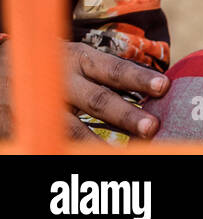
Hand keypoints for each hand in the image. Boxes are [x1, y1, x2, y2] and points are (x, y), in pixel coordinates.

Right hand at [0, 40, 169, 140]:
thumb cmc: (53, 66)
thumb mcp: (78, 60)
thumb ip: (107, 75)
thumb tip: (154, 90)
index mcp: (79, 59)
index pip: (113, 69)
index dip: (138, 78)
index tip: (164, 86)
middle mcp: (61, 80)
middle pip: (97, 100)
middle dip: (125, 115)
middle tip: (152, 127)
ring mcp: (39, 103)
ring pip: (72, 128)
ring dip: (98, 143)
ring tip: (123, 154)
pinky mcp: (21, 124)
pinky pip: (47, 139)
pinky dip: (67, 150)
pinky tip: (87, 159)